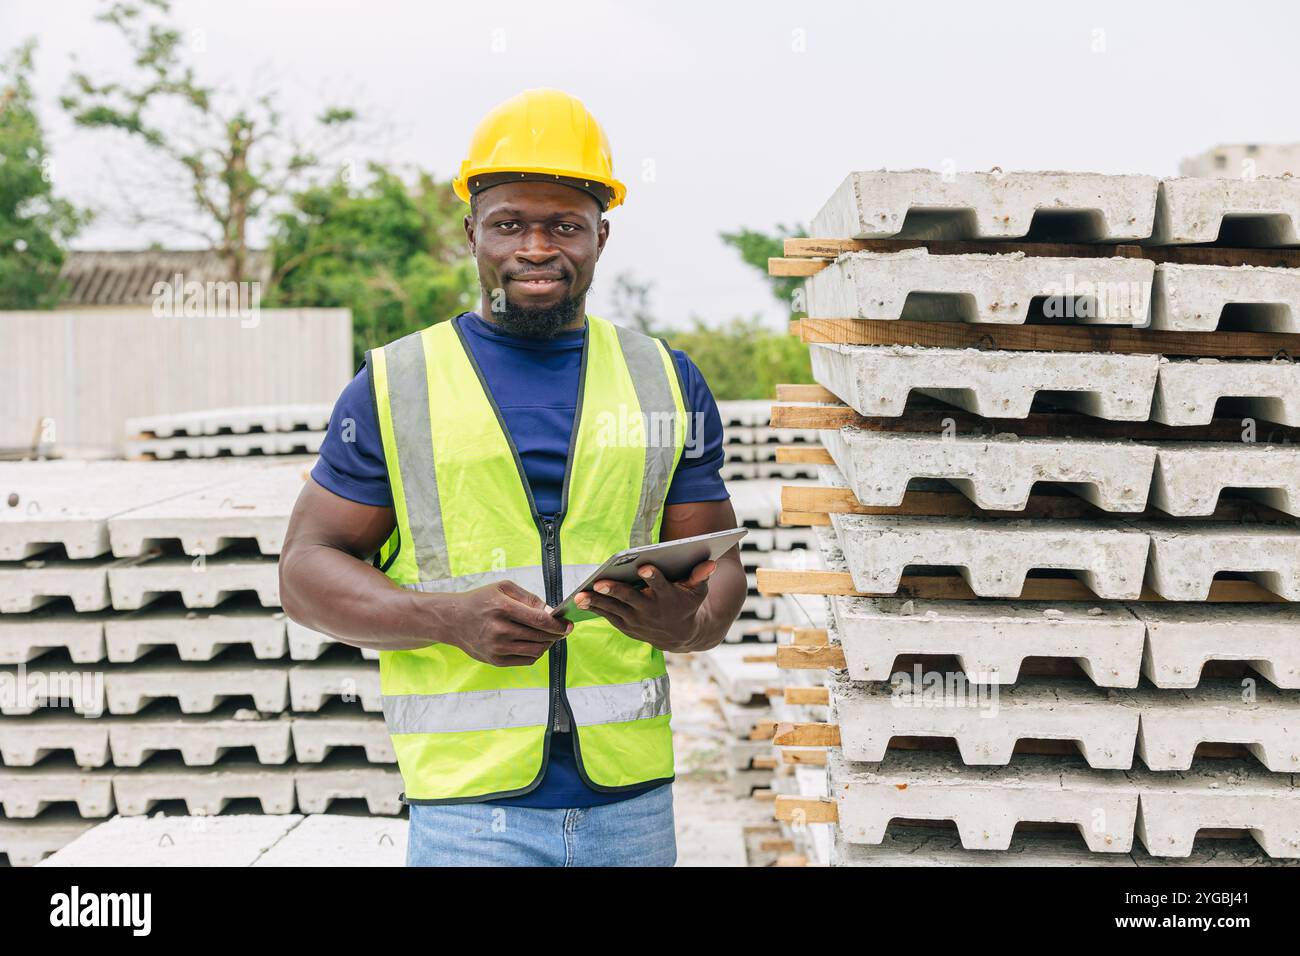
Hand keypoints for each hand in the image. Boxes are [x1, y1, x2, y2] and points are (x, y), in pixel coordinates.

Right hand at [444, 580, 570, 666]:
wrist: (453, 620)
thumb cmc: (481, 600)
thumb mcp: (503, 588)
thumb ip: (529, 598)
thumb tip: (551, 611)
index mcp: (503, 608)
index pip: (540, 620)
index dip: (558, 624)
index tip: (568, 625)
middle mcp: (500, 630)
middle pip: (540, 636)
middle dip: (557, 634)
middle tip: (562, 630)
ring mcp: (497, 647)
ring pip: (536, 651)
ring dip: (547, 644)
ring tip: (548, 636)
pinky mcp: (495, 660)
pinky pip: (526, 660)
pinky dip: (536, 653)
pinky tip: (534, 643)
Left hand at [574, 560, 715, 652]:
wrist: (679, 636)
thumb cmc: (687, 604)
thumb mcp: (698, 591)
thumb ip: (700, 576)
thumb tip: (710, 562)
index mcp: (668, 598)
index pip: (660, 586)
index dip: (653, 577)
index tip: (645, 567)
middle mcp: (650, 611)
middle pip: (630, 599)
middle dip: (615, 591)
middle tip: (600, 583)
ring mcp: (636, 621)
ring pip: (614, 610)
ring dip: (596, 603)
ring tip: (579, 595)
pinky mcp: (625, 626)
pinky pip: (607, 616)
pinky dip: (595, 609)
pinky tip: (580, 600)